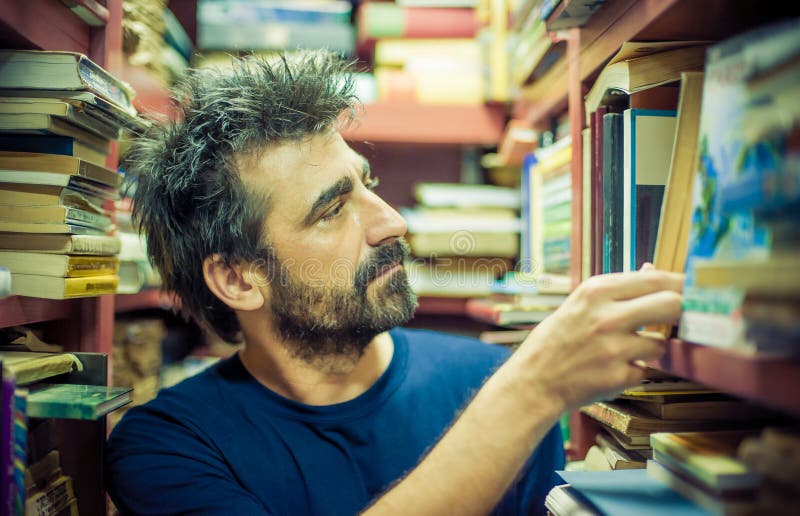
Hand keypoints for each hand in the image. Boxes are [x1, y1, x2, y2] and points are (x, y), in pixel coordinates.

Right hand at [515, 268, 683, 411]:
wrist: (533, 381)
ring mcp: (614, 348)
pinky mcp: (619, 377)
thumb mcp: (581, 303)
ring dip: (649, 349)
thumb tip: (653, 268)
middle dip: (683, 312)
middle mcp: (607, 316)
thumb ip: (619, 289)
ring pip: (660, 344)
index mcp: (597, 290)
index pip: (657, 279)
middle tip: (683, 318)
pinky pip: (644, 370)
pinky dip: (632, 371)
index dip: (681, 285)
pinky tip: (609, 370)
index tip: (692, 291)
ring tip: (623, 351)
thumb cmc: (558, 339)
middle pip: (672, 304)